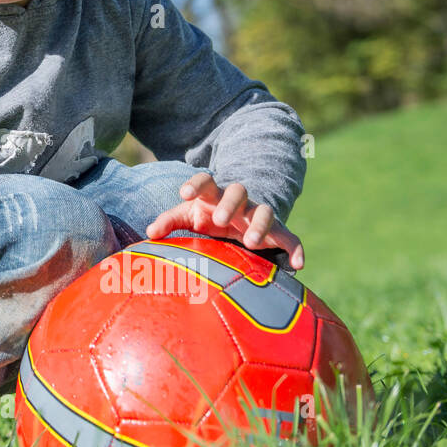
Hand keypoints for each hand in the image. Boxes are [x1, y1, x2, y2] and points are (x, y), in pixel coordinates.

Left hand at [143, 171, 305, 269]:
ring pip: (264, 211)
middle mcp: (239, 200)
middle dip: (230, 204)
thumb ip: (169, 221)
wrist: (241, 217)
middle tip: (220, 220)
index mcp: (214, 193)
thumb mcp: (189, 215)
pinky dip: (295, 250)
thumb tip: (149, 233)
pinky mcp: (278, 232)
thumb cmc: (208, 215)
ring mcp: (259, 214)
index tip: (183, 193)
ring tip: (251, 242)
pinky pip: (291, 238)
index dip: (195, 185)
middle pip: (237, 192)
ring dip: (259, 225)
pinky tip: (297, 265)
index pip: (206, 180)